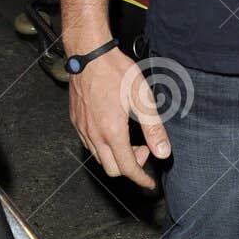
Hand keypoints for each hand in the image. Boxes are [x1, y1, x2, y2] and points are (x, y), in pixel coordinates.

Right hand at [69, 47, 169, 189]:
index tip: (149, 184)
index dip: (141, 179)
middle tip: (144, 149)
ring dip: (116, 157)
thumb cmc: (116, 72)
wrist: (89, 54)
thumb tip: (163, 153)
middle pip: (112, 169)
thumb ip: (153, 129)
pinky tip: (114, 131)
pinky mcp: (76, 121)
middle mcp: (94, 135)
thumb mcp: (142, 98)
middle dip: (130, 167)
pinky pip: (89, 145)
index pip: (127, 168)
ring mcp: (82, 129)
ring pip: (99, 158)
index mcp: (112, 132)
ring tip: (130, 139)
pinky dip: (104, 148)